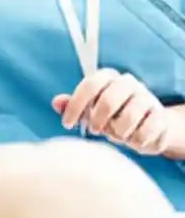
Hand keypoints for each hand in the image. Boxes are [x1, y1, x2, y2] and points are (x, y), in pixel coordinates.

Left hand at [53, 68, 182, 156]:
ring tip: (117, 134)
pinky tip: (133, 140)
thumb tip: (56, 103)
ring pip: (128, 117)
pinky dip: (135, 140)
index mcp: (107, 76)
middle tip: (94, 130)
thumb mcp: (89, 109)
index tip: (67, 124)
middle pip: (108, 101)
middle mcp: (128, 83)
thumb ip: (73, 105)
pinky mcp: (161, 116)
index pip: (89, 86)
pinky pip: (146, 131)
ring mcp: (147, 98)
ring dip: (118, 132)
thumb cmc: (111, 115)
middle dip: (97, 120)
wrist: (148, 124)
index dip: (76, 106)